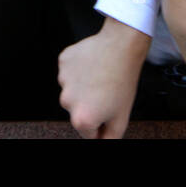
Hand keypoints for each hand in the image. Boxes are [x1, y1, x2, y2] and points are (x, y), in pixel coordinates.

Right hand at [58, 17, 149, 138]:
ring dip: (85, 87)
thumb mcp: (122, 117)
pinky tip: (94, 66)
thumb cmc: (123, 79)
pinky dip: (80, 70)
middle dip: (91, 105)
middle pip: (78, 111)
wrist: (121, 46)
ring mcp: (63, 80)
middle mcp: (67, 101)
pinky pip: (71, 72)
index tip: (109, 111)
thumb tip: (101, 140)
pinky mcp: (63, 62)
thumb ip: (110, 137)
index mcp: (81, 119)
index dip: (101, 124)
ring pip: (74, 90)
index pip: (88, 133)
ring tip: (102, 77)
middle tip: (108, 92)